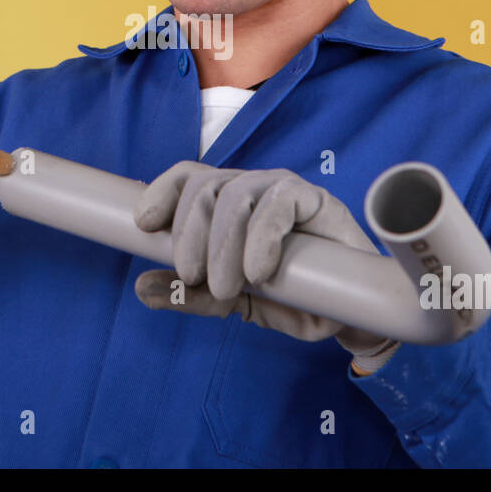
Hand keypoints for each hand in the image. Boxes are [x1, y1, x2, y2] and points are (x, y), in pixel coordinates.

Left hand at [132, 162, 398, 372]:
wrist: (348, 315)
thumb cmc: (290, 298)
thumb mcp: (235, 302)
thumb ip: (191, 295)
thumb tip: (142, 287)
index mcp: (225, 204)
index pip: (188, 177)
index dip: (161, 191)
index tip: (144, 224)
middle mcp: (250, 188)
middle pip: (206, 186)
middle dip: (190, 233)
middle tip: (193, 278)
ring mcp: (282, 190)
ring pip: (237, 193)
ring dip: (222, 243)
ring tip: (226, 287)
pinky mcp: (315, 199)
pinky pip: (279, 203)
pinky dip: (261, 237)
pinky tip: (258, 271)